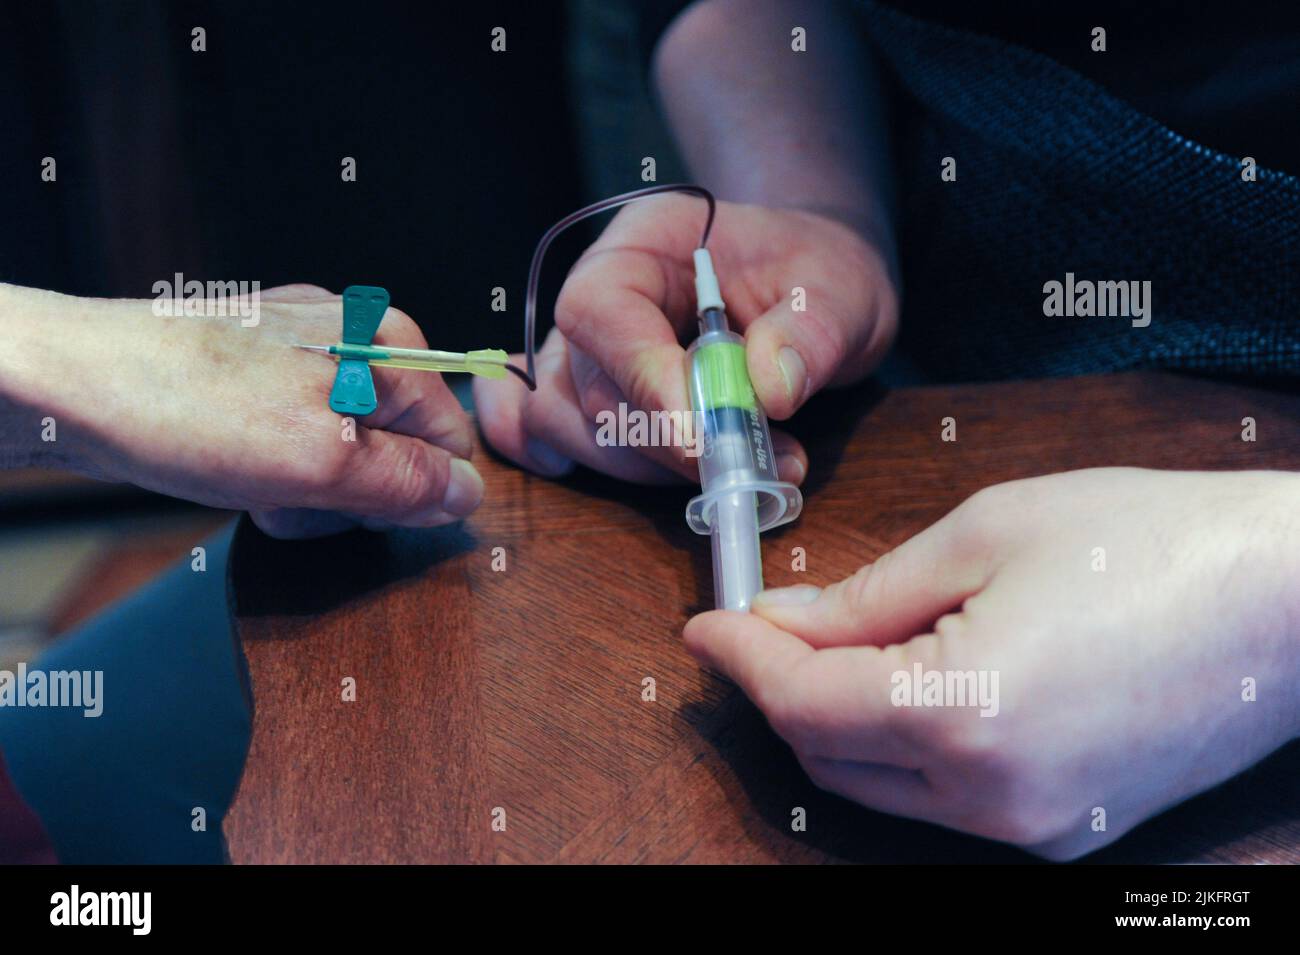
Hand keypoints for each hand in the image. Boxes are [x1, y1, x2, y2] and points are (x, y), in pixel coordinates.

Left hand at [0, 283, 482, 537]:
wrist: (65, 381)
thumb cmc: (184, 406)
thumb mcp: (318, 463)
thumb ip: (408, 483)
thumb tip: (468, 496)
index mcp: (389, 344)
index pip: (451, 445)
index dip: (408, 496)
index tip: (350, 508)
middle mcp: (357, 337)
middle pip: (401, 449)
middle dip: (351, 494)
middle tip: (292, 498)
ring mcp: (306, 352)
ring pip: (347, 451)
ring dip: (308, 490)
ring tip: (255, 485)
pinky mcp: (262, 373)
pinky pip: (301, 440)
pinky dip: (276, 470)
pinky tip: (235, 471)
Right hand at [474, 196, 896, 482]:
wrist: (811, 293)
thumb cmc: (818, 274)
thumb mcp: (842, 289)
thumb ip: (813, 331)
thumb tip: (770, 389)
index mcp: (646, 243)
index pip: (602, 309)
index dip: (642, 378)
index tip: (701, 436)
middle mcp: (600, 293)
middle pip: (585, 382)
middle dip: (662, 441)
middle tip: (750, 466)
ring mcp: (587, 350)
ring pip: (565, 422)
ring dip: (644, 466)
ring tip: (740, 468)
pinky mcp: (593, 397)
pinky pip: (545, 435)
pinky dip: (585, 464)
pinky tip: (654, 473)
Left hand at [684, 468, 1299, 858]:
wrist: (1293, 600)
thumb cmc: (1151, 542)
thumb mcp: (985, 535)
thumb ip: (866, 595)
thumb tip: (785, 620)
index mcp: (963, 716)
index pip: (800, 705)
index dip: (741, 659)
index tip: (707, 624)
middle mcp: (992, 798)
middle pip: (826, 754)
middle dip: (779, 686)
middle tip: (765, 620)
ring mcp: (1032, 826)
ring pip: (877, 784)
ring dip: (833, 716)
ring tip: (834, 639)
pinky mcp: (1063, 829)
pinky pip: (942, 797)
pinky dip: (898, 743)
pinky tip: (905, 679)